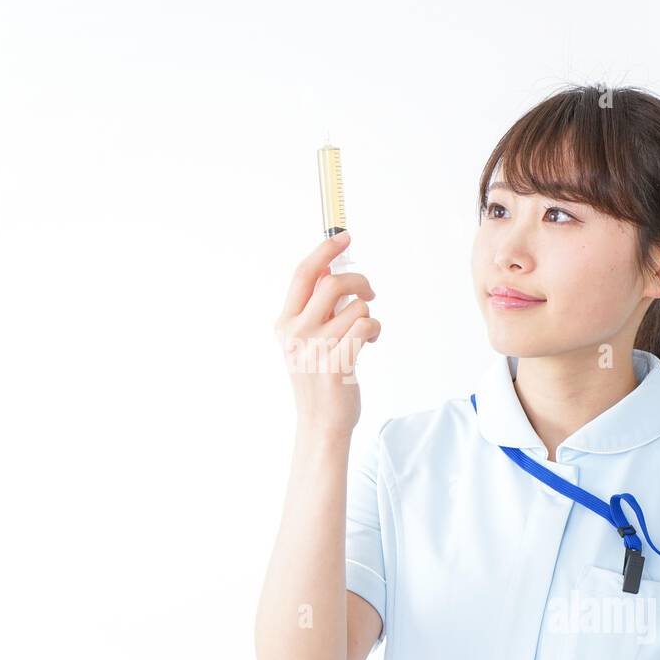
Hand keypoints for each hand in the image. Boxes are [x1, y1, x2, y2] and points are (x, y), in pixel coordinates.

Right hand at [273, 231, 380, 435]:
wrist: (320, 423)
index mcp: (285, 322)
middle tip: (369, 292)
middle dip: (360, 281)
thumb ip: (314, 310)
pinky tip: (369, 341)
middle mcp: (296, 331)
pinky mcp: (337, 360)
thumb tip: (331, 270)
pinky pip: (366, 324)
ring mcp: (316, 346)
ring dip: (368, 314)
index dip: (326, 250)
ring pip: (356, 305)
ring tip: (364, 332)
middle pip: (334, 282)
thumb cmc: (318, 380)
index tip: (345, 236)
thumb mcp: (304, 342)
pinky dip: (374, 329)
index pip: (303, 274)